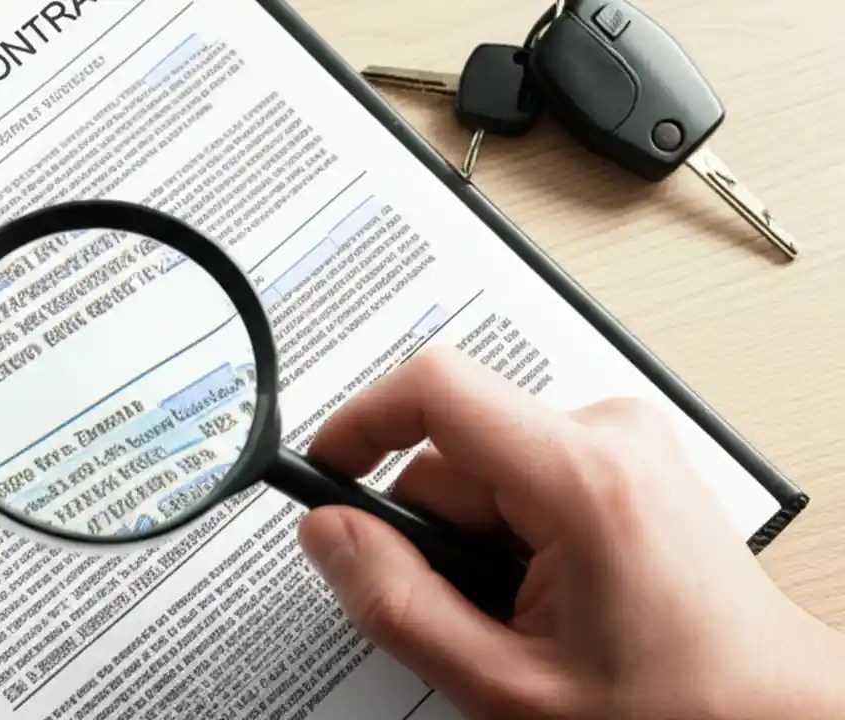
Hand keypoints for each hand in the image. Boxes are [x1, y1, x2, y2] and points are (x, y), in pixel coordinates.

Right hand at [297, 348, 844, 719]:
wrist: (773, 717)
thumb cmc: (676, 712)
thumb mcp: (507, 687)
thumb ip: (397, 604)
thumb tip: (327, 534)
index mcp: (584, 479)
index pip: (437, 389)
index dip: (359, 422)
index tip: (323, 470)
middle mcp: (611, 437)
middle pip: (455, 451)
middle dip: (433, 534)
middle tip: (466, 617)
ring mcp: (625, 444)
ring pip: (485, 468)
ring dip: (475, 541)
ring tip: (523, 620)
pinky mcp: (626, 460)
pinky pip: (525, 474)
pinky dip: (509, 533)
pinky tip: (546, 596)